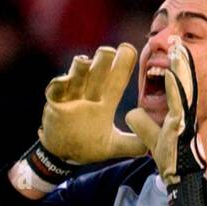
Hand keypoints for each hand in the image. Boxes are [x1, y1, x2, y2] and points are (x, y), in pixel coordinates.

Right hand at [38, 43, 146, 164]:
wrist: (63, 155)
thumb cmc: (88, 145)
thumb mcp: (111, 146)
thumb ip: (131, 145)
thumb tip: (151, 146)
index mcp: (104, 102)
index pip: (116, 80)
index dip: (123, 65)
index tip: (129, 50)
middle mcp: (89, 94)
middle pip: (97, 73)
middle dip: (103, 61)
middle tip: (109, 52)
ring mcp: (71, 97)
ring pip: (76, 76)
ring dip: (80, 68)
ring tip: (85, 62)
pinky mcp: (55, 103)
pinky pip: (55, 90)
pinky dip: (59, 84)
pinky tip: (64, 81)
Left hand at [125, 38, 206, 187]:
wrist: (181, 178)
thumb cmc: (171, 160)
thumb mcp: (152, 137)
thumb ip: (143, 124)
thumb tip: (130, 113)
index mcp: (179, 113)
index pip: (176, 86)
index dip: (176, 68)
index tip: (173, 49)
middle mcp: (185, 113)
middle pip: (184, 81)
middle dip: (182, 61)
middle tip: (177, 41)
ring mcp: (186, 118)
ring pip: (185, 87)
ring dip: (182, 67)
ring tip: (178, 48)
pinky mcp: (183, 125)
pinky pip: (179, 103)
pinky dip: (177, 87)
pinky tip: (172, 72)